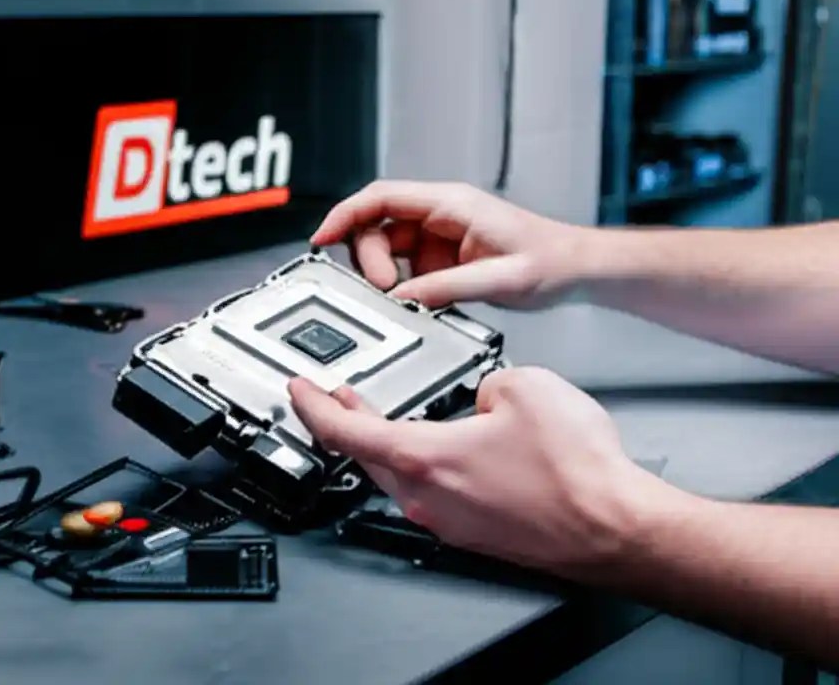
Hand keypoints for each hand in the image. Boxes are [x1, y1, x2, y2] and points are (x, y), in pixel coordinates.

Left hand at [288, 367, 685, 574]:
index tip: (298, 393)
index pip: (344, 432)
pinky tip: (448, 449)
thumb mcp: (526, 386)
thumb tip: (484, 396)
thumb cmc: (578, 474)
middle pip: (366, 456)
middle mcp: (426, 498)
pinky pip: (434, 494)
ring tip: (391, 417)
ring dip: (387, 444)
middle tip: (336, 401)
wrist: (617, 528)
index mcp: (423, 459)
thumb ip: (487, 380)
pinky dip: (425, 466)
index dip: (312, 407)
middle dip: (346, 423)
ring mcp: (449, 521)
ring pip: (399, 477)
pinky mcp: (476, 534)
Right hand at [312, 180, 591, 309]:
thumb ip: (449, 287)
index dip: (346, 214)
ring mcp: (438, 236)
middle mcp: (440, 214)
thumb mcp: (501, 279)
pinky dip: (397, 285)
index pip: (381, 197)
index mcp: (451, 204)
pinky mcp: (441, 257)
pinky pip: (403, 266)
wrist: (575, 270)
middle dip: (368, 258)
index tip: (323, 236)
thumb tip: (405, 296)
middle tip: (385, 288)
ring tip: (401, 298)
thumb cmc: (550, 262)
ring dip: (382, 274)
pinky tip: (412, 301)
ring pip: (385, 247)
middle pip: (375, 224)